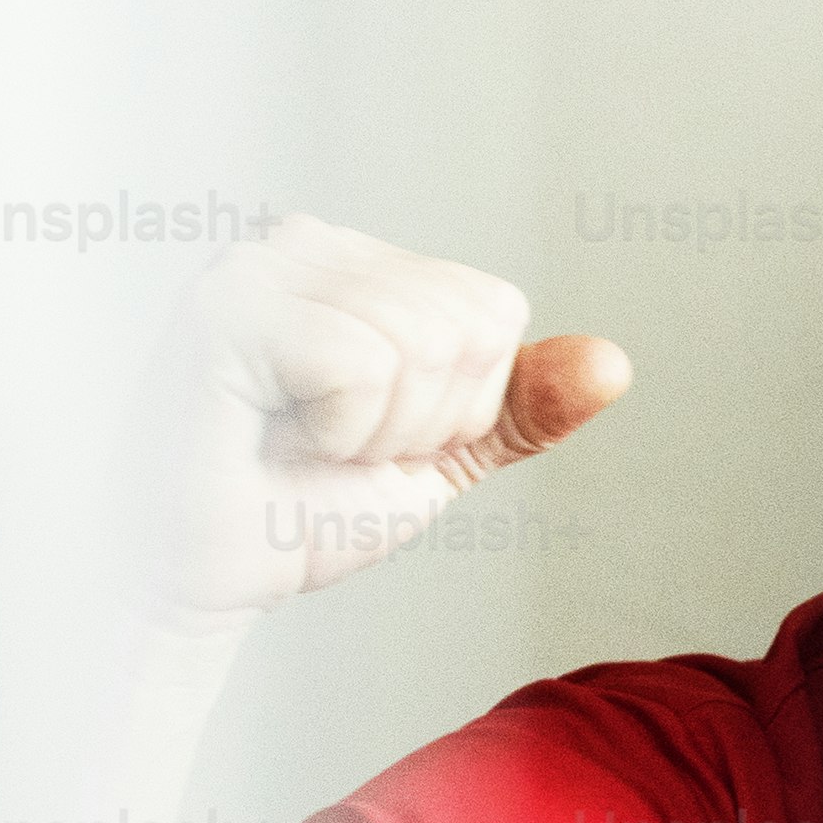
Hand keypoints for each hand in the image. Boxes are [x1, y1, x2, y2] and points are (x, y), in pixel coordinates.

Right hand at [164, 219, 629, 624]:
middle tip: (326, 446)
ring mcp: (257, 266)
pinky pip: (363, 364)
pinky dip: (337, 429)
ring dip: (375, 431)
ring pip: (423, 342)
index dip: (457, 404)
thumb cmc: (296, 509)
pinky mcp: (225, 307)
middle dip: (419, 419)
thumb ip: (521, 409)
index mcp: (356, 264)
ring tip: (297, 442)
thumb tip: (613, 363)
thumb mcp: (440, 456)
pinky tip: (270, 434)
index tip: (366, 434)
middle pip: (469, 324)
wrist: (208, 578)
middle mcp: (303, 243)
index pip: (496, 311)